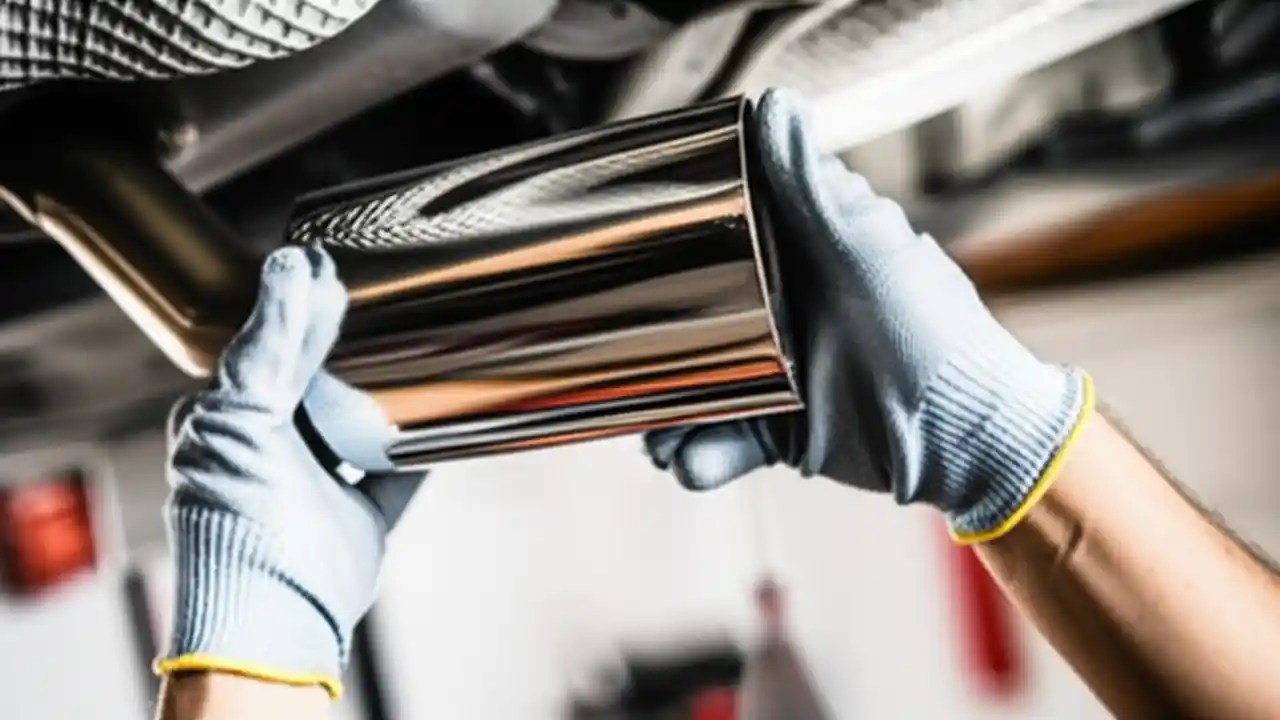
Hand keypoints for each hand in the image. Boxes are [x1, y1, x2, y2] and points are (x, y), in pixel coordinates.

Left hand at [156, 246, 423, 698]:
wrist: (273, 609)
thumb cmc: (237, 517)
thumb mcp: (243, 410)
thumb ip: (271, 340)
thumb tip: (293, 266)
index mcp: (229, 421)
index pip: (269, 349)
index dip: (300, 311)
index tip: (338, 273)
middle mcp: (272, 449)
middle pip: (318, 384)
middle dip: (349, 350)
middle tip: (388, 306)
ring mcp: (317, 484)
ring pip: (359, 426)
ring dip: (387, 399)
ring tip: (420, 353)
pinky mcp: (359, 518)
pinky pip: (399, 474)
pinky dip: (421, 451)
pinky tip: (446, 421)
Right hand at [645, 90, 1091, 541]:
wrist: (966, 437)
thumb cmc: (928, 332)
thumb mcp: (864, 252)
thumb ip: (809, 189)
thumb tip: (772, 104)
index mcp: (798, 254)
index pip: (716, 235)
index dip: (669, 248)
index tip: (629, 262)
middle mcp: (780, 309)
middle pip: (690, 322)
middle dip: (654, 351)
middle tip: (626, 371)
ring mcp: (777, 371)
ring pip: (698, 385)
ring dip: (667, 414)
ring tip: (658, 441)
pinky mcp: (782, 429)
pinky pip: (727, 439)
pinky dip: (704, 457)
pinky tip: (689, 466)